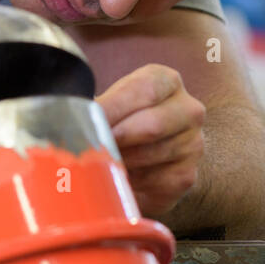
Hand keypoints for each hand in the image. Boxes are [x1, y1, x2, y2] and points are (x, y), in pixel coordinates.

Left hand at [96, 64, 204, 219]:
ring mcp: (193, 144)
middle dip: (115, 139)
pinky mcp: (186, 176)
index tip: (85, 120)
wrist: (144, 157)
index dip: (112, 107)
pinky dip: (129, 181)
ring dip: (119, 162)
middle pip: (151, 126)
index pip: (143, 90)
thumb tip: (71, 120)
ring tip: (98, 162)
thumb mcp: (111, 105)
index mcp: (167, 82)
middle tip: (87, 147)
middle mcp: (189, 110)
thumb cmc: (121, 123)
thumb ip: (98, 108)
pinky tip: (118, 177)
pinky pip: (153, 181)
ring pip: (149, 156)